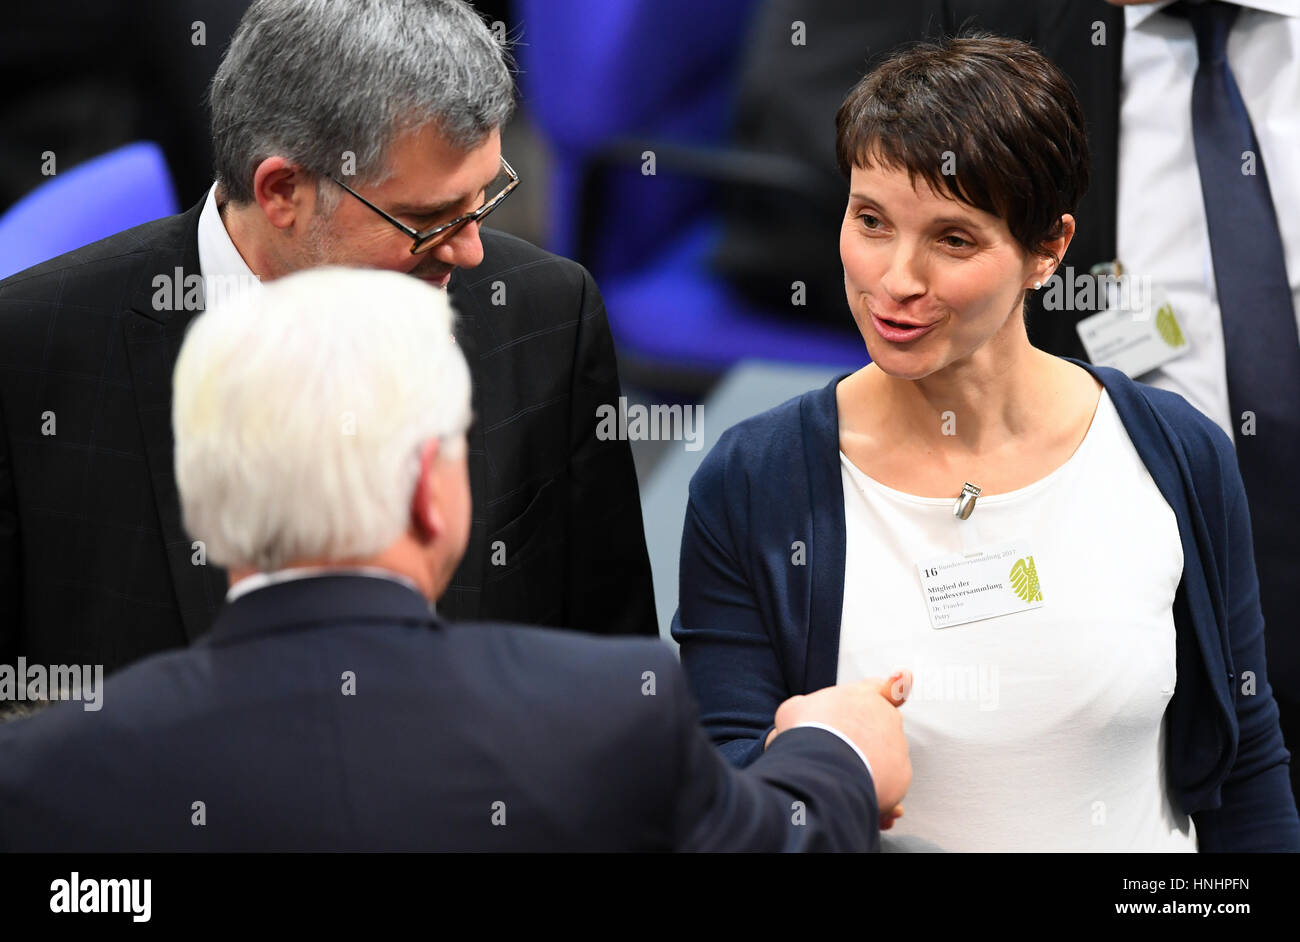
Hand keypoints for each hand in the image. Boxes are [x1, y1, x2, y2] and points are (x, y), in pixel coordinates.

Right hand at [767, 670, 911, 814]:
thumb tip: (805, 717)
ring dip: (869, 766)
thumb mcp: (795, 709)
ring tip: (841, 775)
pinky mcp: (902, 775)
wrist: (822, 765)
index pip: (883, 686)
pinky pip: (889, 783)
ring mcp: (898, 745)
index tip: (904, 679)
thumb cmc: (807, 733)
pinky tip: (852, 791)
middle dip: (867, 740)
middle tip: (840, 752)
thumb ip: (810, 708)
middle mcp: (887, 716)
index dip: (891, 686)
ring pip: (885, 758)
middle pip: (882, 727)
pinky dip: (875, 788)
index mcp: (863, 695)